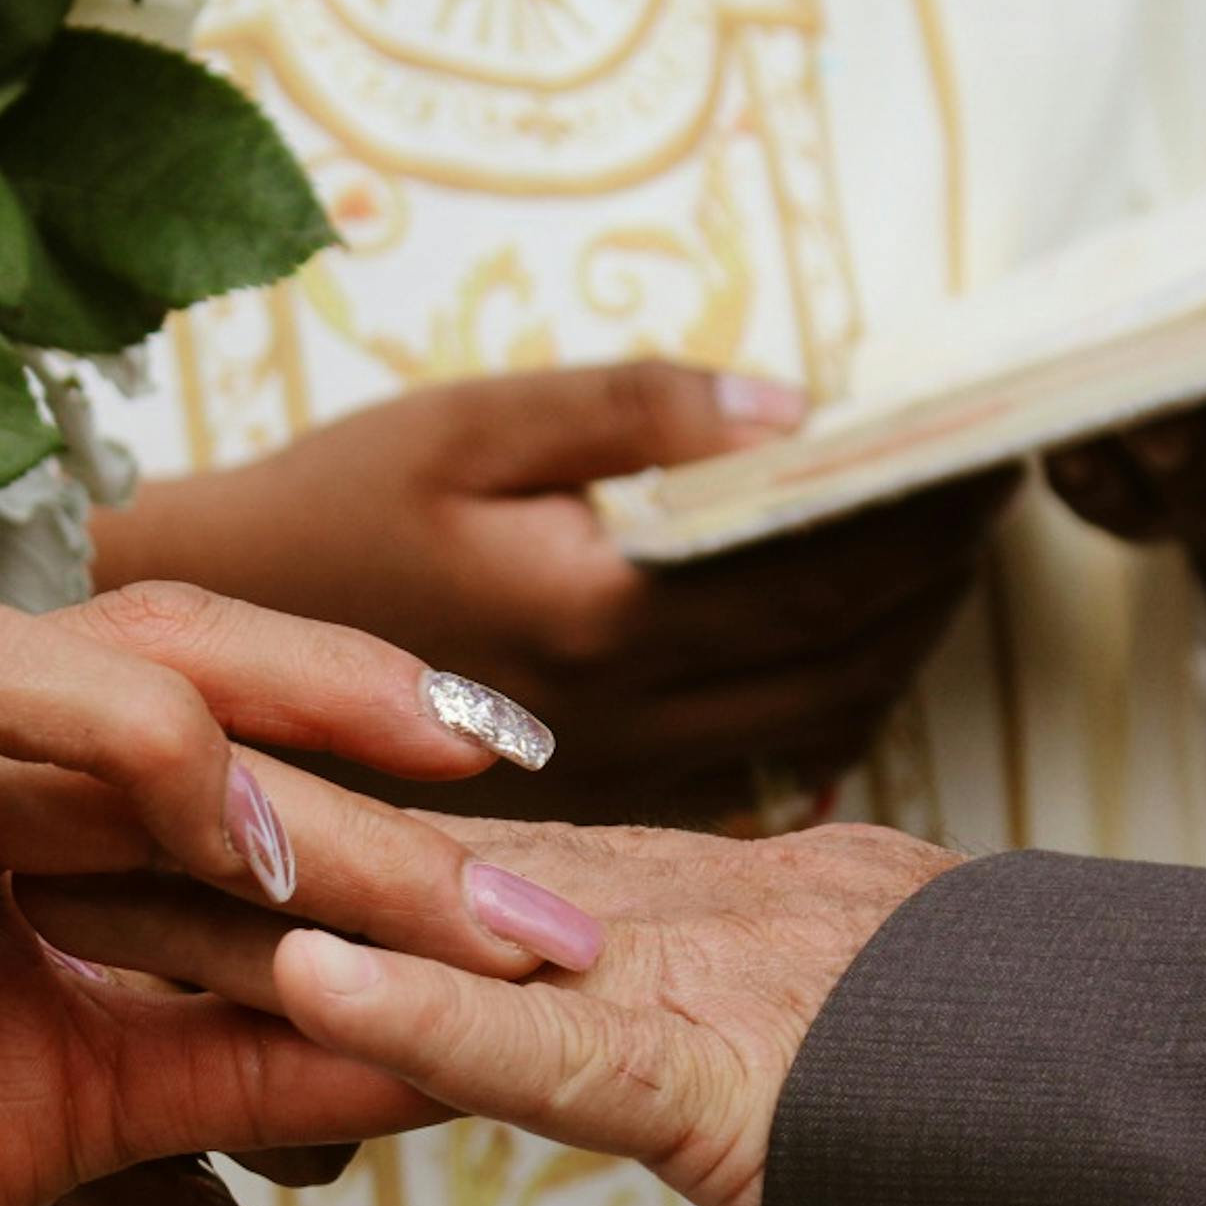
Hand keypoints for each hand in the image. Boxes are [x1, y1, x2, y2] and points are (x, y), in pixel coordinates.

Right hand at [0, 586, 577, 1205]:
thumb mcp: (116, 1091)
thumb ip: (274, 1043)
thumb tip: (476, 1033)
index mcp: (7, 766)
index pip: (197, 665)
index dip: (352, 690)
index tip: (514, 760)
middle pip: (122, 637)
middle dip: (310, 701)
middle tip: (472, 793)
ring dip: (128, 738)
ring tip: (253, 860)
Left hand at [19, 815, 958, 1205]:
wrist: (1169, 1121)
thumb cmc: (1010, 1094)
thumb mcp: (826, 1044)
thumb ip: (718, 1029)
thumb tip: (661, 1026)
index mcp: (653, 917)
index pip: (401, 861)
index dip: (232, 826)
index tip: (75, 801)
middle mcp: (643, 919)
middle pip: (359, 859)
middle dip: (160, 831)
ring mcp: (680, 986)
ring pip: (405, 932)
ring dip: (214, 906)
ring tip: (41, 868)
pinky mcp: (729, 1077)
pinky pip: (548, 1051)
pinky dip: (413, 1025)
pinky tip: (279, 995)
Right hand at [93, 362, 1017, 823]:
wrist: (216, 640)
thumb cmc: (331, 509)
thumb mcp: (471, 424)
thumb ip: (638, 413)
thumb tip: (796, 410)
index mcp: (607, 620)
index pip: (824, 579)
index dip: (921, 518)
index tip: (989, 450)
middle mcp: (632, 721)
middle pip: (845, 659)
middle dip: (932, 575)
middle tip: (986, 494)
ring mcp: (621, 773)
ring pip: (819, 720)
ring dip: (894, 641)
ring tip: (934, 554)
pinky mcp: (604, 795)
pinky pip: (763, 760)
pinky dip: (829, 700)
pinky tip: (848, 642)